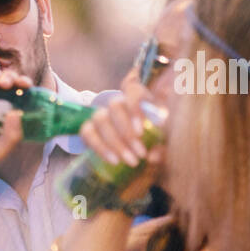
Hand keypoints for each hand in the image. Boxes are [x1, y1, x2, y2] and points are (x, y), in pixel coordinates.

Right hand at [78, 85, 165, 200]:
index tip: (141, 131)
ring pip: (100, 119)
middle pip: (114, 105)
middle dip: (126, 132)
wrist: (132, 143)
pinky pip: (87, 133)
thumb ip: (161, 145)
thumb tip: (153, 156)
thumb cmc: (152, 136)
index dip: (135, 107)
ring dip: (115, 143)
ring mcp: (101, 113)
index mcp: (138, 97)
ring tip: (131, 161)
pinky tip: (114, 161)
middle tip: (141, 154)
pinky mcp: (89, 128)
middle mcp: (118, 102)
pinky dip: (100, 148)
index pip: (132, 88)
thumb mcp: (162, 137)